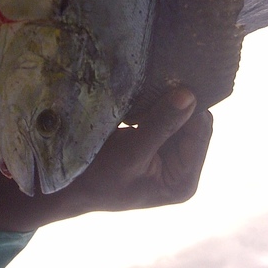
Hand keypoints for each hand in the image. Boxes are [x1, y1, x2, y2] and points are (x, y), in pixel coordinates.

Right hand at [62, 88, 212, 213]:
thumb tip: (189, 95)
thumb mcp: (130, 152)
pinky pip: (162, 113)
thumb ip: (162, 125)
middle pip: (192, 121)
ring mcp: (167, 154)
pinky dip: (151, 104)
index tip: (168, 83)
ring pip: (178, 114)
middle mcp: (181, 167)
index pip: (201, 130)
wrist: (66, 185)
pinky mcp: (153, 141)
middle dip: (174, 104)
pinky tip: (135, 103)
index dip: (189, 106)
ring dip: (161, 101)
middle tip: (151, 87)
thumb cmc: (96, 177)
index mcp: (183, 180)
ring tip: (141, 96)